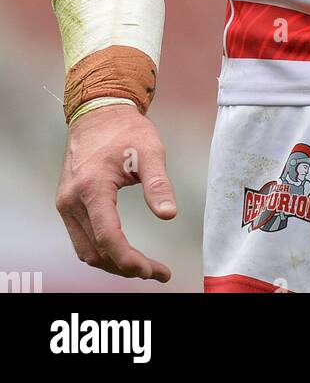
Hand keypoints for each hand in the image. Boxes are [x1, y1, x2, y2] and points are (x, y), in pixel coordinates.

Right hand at [56, 103, 175, 281]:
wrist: (98, 113)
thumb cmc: (126, 130)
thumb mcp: (150, 151)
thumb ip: (158, 183)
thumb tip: (169, 214)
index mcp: (92, 187)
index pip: (107, 237)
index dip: (129, 260)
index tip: (153, 271)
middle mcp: (72, 200)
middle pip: (96, 251)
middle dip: (125, 267)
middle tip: (155, 272)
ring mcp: (65, 204)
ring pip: (86, 250)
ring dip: (113, 264)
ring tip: (143, 267)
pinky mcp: (66, 204)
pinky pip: (81, 239)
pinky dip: (102, 251)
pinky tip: (123, 252)